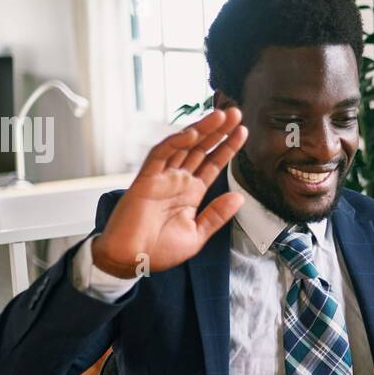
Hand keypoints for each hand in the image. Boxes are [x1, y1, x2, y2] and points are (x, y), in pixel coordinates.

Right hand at [92, 108, 247, 277]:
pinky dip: (175, 142)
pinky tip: (192, 133)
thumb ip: (216, 215)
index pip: (212, 164)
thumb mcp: (197, 234)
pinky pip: (161, 154)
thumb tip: (238, 198)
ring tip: (220, 116)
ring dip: (201, 130)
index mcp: (191, 193)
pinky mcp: (146, 179)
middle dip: (219, 131)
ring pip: (183, 146)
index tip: (242, 132)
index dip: (227, 147)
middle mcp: (178, 181)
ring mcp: (162, 178)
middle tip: (235, 113)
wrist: (131, 260)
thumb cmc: (159, 251)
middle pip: (201, 149)